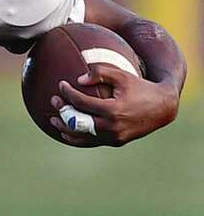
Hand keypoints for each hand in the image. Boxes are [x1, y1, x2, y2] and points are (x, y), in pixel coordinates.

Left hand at [48, 64, 178, 146]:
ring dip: (65, 129)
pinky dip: (78, 138)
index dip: (67, 93)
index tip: (61, 85)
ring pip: (82, 136)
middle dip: (62, 111)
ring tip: (54, 120)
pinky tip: (67, 132)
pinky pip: (92, 141)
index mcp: (113, 110)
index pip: (81, 102)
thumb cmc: (141, 87)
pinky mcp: (116, 142)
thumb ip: (100, 72)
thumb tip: (78, 79)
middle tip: (53, 101)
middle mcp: (112, 126)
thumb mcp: (122, 75)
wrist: (163, 108)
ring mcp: (114, 137)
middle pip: (77, 122)